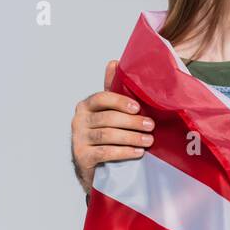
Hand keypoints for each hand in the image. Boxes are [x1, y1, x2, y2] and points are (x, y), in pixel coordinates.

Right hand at [71, 61, 155, 193]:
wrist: (95, 168)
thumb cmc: (105, 136)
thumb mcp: (109, 112)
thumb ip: (112, 90)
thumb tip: (114, 62)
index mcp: (86, 106)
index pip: (101, 98)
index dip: (119, 101)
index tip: (137, 107)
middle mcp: (78, 121)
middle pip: (107, 118)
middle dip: (131, 122)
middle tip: (151, 126)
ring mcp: (78, 139)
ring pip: (107, 135)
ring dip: (130, 137)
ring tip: (148, 140)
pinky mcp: (82, 157)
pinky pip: (104, 152)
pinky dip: (123, 152)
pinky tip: (137, 152)